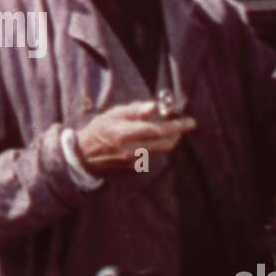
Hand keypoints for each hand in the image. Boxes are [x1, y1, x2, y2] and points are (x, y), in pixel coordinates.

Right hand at [75, 100, 196, 173]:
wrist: (84, 156)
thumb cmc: (98, 130)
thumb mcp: (113, 115)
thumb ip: (135, 111)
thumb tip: (154, 106)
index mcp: (126, 134)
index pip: (159, 130)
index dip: (177, 126)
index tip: (191, 122)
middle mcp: (132, 150)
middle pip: (165, 144)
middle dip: (177, 134)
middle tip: (182, 126)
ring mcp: (134, 162)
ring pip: (160, 151)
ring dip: (167, 141)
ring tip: (165, 131)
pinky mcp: (133, 169)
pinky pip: (152, 157)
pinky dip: (156, 148)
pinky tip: (149, 141)